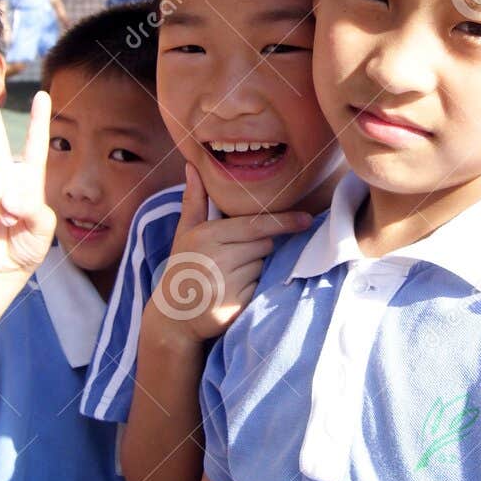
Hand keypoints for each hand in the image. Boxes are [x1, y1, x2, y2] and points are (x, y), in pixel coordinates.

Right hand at [0, 84, 55, 276]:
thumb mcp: (43, 230)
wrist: (3, 267)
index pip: (35, 145)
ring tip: (5, 221)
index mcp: (29, 179)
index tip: (42, 95)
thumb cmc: (28, 245)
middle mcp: (5, 178)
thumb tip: (9, 198)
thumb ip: (33, 211)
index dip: (38, 121)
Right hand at [152, 164, 311, 342]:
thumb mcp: (185, 232)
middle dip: (258, 248)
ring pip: (262, 266)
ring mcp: (226, 284)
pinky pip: (259, 288)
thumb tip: (192, 165)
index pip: (255, 225)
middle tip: (234, 257)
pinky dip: (252, 289)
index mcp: (207, 235)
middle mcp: (216, 258)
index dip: (283, 222)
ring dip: (254, 268)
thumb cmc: (184, 266)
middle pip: (263, 245)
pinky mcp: (235, 306)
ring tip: (229, 275)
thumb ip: (194, 200)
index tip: (305, 219)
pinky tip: (232, 291)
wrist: (174, 315)